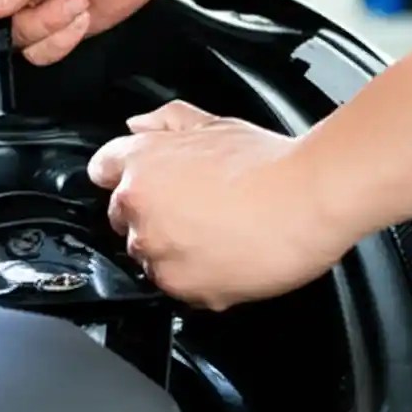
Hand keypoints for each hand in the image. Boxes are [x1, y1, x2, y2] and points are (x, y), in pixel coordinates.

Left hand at [87, 101, 355, 309]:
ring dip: (173, 251)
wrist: (307, 200)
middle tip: (199, 210)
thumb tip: (137, 126)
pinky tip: (228, 257)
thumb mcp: (214, 123)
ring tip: (219, 234)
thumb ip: (167, 122)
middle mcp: (140, 209)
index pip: (103, 169)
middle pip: (125, 219)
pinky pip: (178, 288)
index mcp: (142, 164)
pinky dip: (199, 279)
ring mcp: (158, 252)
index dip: (127, 175)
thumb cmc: (269, 162)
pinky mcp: (181, 287)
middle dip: (153, 216)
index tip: (147, 183)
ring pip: (150, 257)